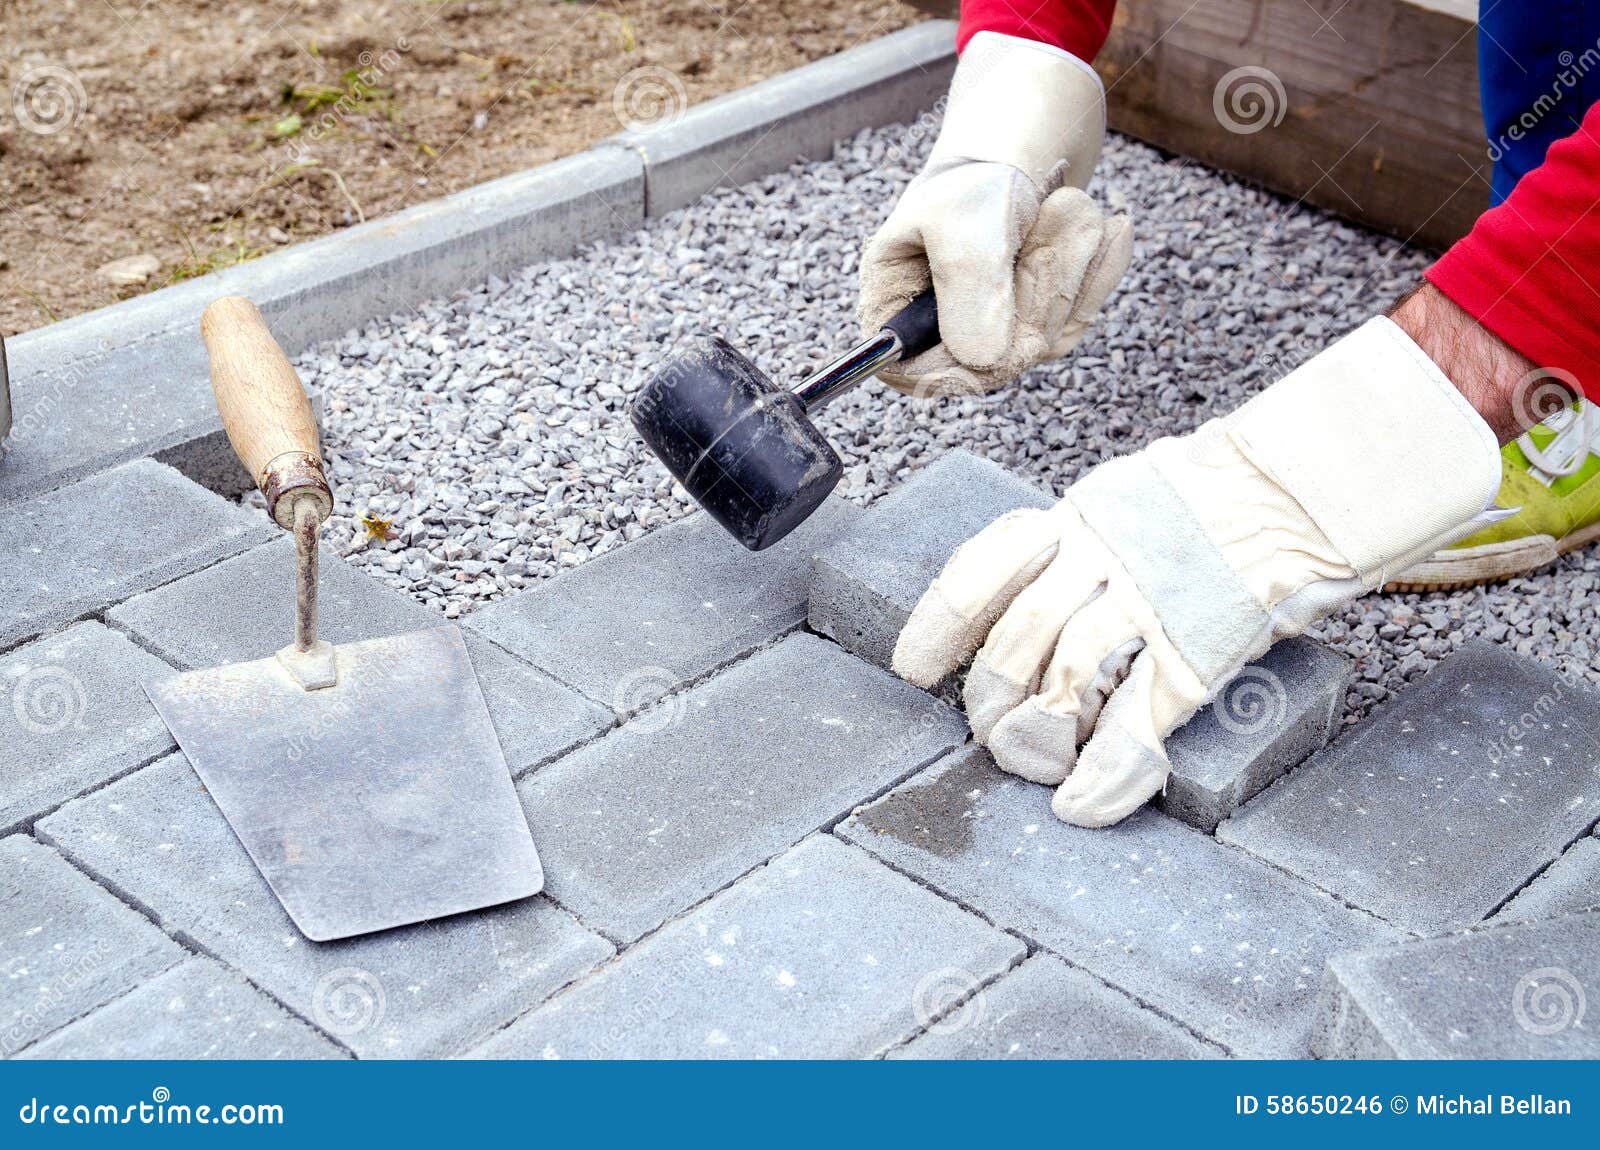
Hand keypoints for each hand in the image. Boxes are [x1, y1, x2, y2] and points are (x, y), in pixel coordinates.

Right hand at [859, 32, 1132, 397]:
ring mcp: (990, 330)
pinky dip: (1098, 269)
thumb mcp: (964, 221)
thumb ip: (970, 289)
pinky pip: (1077, 317)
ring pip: (1044, 338)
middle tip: (1057, 216)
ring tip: (1068, 204)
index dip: (951, 369)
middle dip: (1037, 290)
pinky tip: (1113, 227)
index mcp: (894, 300)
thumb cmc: (979, 173)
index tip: (1006, 340)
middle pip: (991, 359)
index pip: (906, 369)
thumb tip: (985, 360)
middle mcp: (938, 325)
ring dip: (1070, 265)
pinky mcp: (1036, 322)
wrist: (1026, 139)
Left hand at [892, 318, 1503, 825]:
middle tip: (985, 729)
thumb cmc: (1225, 495)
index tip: (912, 668)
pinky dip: (1106, 770)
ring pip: (1065, 679)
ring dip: (1037, 736)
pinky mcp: (1202, 648)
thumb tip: (1039, 597)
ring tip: (1028, 763)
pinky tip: (1083, 802)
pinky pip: (1140, 720)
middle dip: (988, 695)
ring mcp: (1153, 601)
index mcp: (1081, 515)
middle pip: (1016, 636)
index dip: (939, 625)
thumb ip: (1085, 545)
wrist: (1313, 482)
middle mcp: (1105, 554)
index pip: (984, 569)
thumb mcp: (1134, 495)